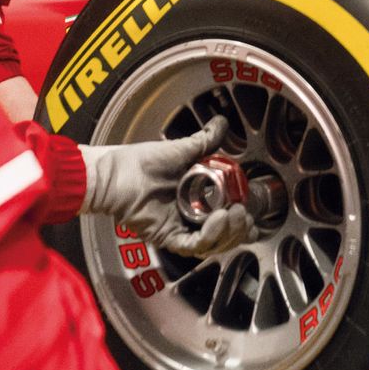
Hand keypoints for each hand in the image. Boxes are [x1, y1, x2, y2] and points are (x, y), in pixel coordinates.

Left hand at [80, 115, 257, 256]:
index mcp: (199, 200)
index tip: (253, 210)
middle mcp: (192, 218)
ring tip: (234, 214)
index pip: (230, 218)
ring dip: (229, 232)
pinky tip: (218, 220)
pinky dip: (209, 236)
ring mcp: (180, 229)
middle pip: (226, 236)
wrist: (115, 173)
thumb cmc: (141, 163)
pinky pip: (192, 246)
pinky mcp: (167, 237)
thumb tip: (222, 123)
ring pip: (214, 244)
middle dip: (241, 228)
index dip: (245, 220)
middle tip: (244, 212)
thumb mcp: (182, 150)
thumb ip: (206, 140)